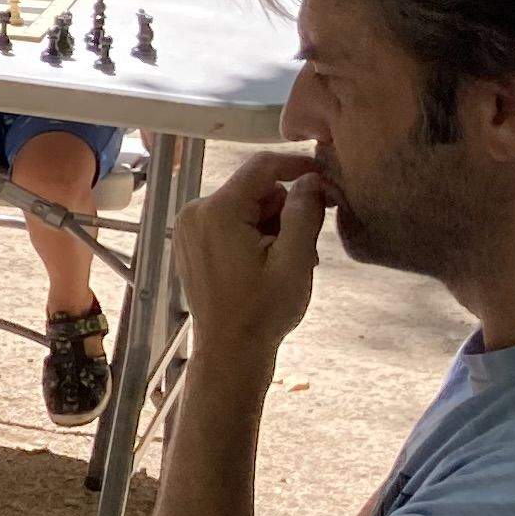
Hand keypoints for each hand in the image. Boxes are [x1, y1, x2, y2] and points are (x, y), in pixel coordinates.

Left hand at [174, 150, 326, 366]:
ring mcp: (189, 227)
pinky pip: (229, 223)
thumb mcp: (295, 260)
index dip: (297, 166)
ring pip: (244, 206)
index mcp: (217, 211)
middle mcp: (195, 212)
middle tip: (303, 247)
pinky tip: (265, 264)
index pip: (261, 166)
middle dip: (284, 211)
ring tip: (285, 262)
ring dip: (271, 226)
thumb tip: (312, 178)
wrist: (230, 350)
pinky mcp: (191, 242)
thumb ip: (304, 213)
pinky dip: (252, 235)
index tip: (325, 178)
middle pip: (254, 189)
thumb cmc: (263, 310)